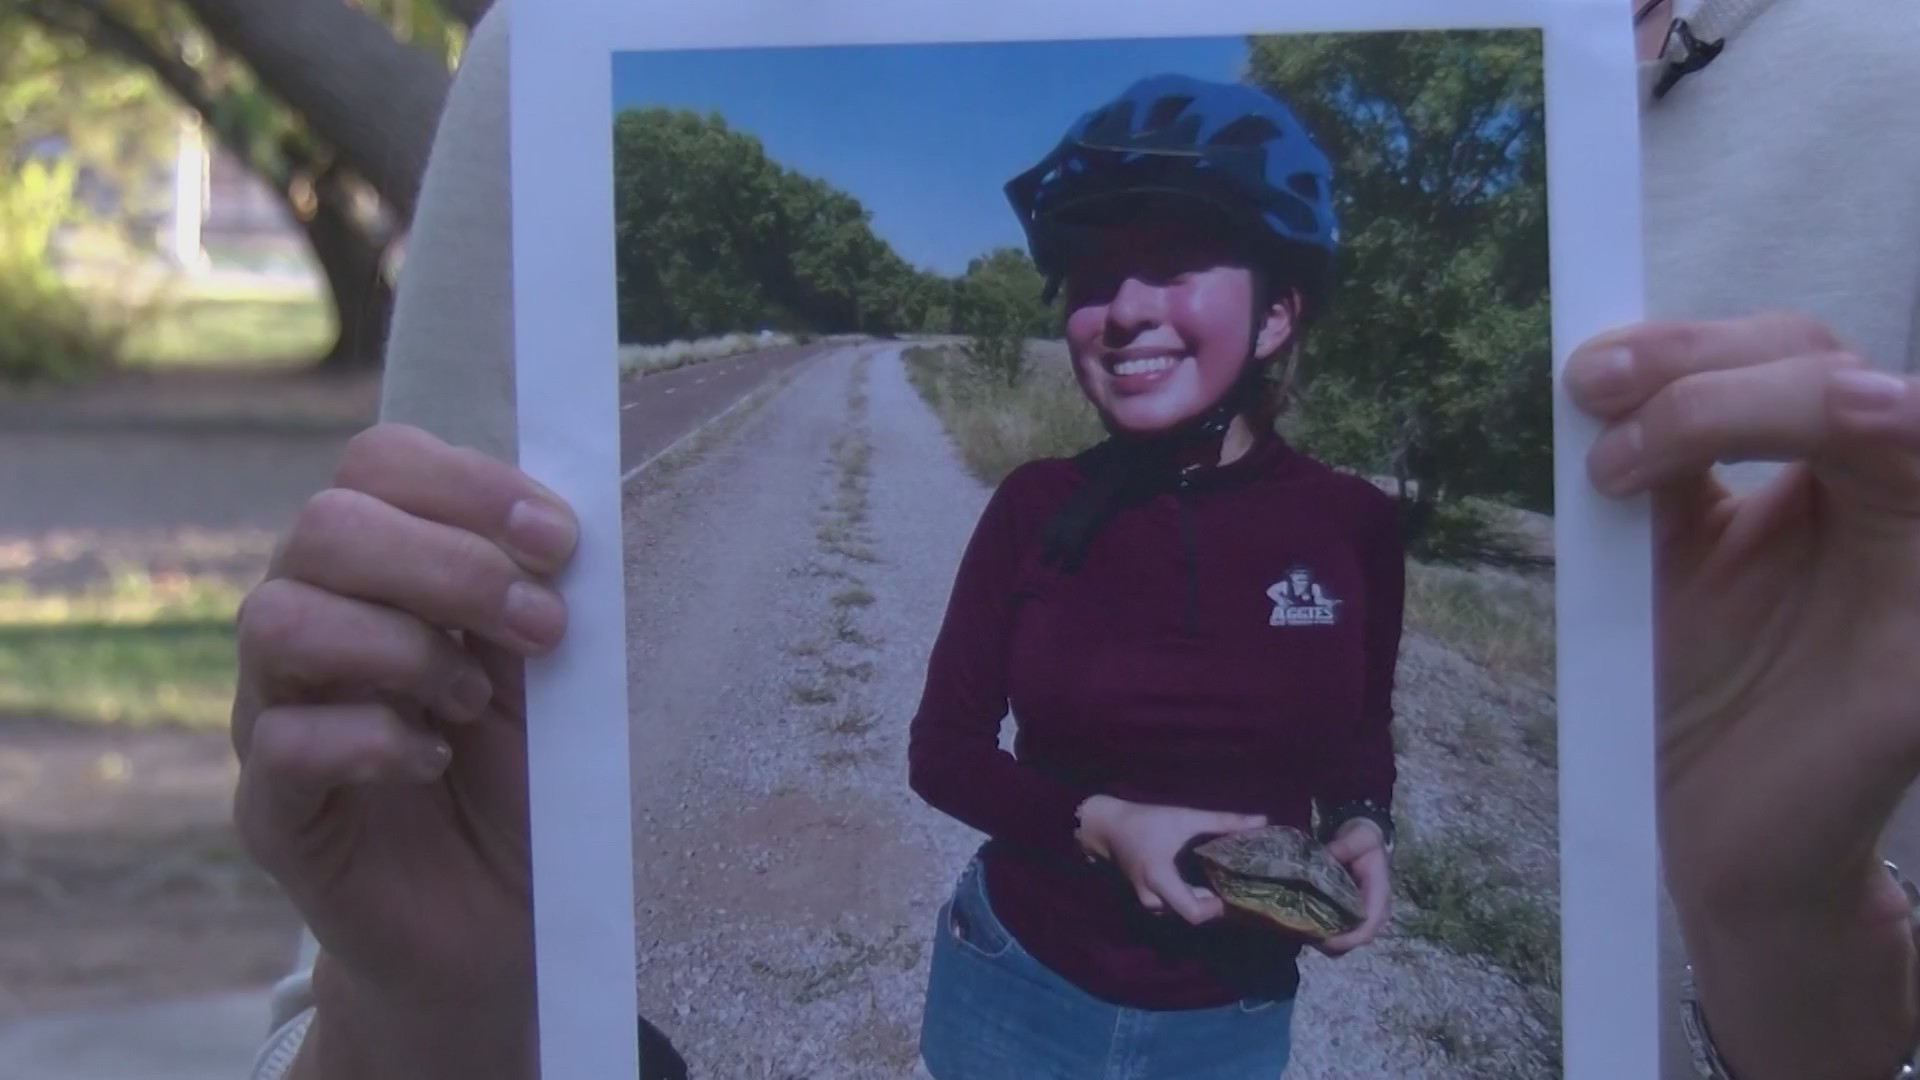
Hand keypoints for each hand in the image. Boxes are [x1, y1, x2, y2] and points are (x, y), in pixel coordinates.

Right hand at [229, 424, 576, 1074]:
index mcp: (382, 568)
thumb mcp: (552, 672)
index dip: (467, 485)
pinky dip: (372, 740)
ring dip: (403, 647)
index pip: (378, 466)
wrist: (506, 919)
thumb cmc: (527, 776)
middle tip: (544, 628)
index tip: (560, 540)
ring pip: (279, 618)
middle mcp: (312, 621)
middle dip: (448, 564)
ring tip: (475, 702)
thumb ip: (539, 592)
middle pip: (324, 526)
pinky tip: (432, 761)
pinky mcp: (270, 809)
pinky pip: (281, 741)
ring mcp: (275, 712)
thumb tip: (557, 526)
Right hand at [1076, 795, 1265, 923]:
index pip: (1194, 912)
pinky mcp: (1148, 899)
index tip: (1238, 893)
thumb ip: (1223, 821)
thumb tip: (1262, 821)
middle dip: (1216, 904)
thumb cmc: (1145, 821)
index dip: (1219, 909)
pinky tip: (1207, 883)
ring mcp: (1148, 903)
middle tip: (1239, 888)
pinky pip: (1175, 906)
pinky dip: (1191, 898)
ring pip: (1183, 911)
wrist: (1107, 829)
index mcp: (1161, 880)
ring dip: (1204, 901)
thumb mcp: (1184, 817)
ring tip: (1226, 884)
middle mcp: (1154, 899)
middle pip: (1193, 914)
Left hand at [1314, 818, 1390, 956]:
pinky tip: (1305, 924)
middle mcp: (1374, 913)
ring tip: (1301, 930)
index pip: (1366, 930)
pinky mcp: (1351, 914)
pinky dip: (1323, 933)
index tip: (1321, 939)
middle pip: (1354, 942)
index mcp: (1379, 897)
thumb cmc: (1364, 839)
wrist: (1365, 837)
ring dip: (1324, 941)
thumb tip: (1326, 857)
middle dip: (1330, 944)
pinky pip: (1339, 933)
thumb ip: (1345, 846)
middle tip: (1302, 934)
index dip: (1345, 940)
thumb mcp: (1359, 837)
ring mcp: (1363, 915)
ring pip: (1345, 942)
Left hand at [1564, 313, 1919, 1077]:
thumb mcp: (1672, 559)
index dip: (1693, 345)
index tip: (1587, 372)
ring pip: (1885, 419)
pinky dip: (1846, 468)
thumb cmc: (1711, 695)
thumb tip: (1608, 377)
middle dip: (1701, 365)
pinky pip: (1919, 546)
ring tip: (1629, 457)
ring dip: (1746, 406)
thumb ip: (1666, 470)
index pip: (1794, 358)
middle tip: (1594, 395)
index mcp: (1840, 476)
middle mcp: (1900, 506)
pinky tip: (1752, 482)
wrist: (1725, 837)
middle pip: (1835, 367)